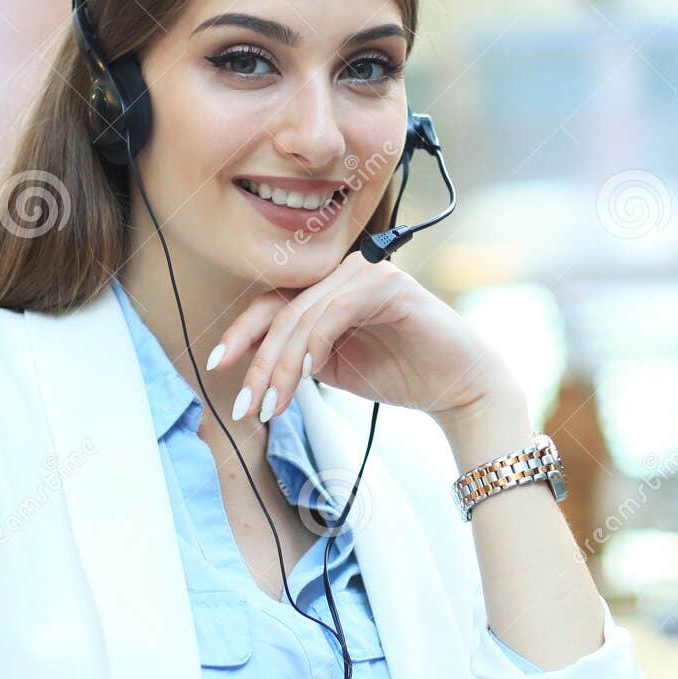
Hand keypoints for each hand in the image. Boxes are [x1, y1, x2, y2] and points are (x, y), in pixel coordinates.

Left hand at [211, 254, 514, 427]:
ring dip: (283, 365)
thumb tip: (250, 364)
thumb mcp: (334, 367)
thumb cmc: (403, 374)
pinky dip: (316, 342)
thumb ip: (298, 355)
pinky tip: (308, 375)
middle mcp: (346, 272)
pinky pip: (336, 310)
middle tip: (247, 404)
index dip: (242, 334)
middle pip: (282, 310)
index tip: (217, 366)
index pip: (274, 305)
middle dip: (259, 362)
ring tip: (273, 405)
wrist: (460, 387)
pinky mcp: (389, 285)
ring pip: (304, 315)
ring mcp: (367, 273)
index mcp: (330, 288)